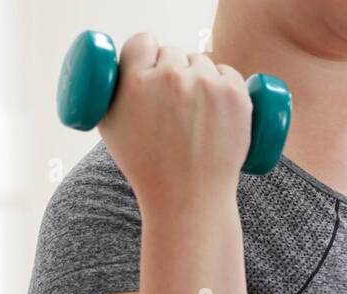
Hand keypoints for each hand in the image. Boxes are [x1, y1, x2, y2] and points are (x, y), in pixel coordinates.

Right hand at [98, 35, 251, 216]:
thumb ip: (114, 88)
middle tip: (172, 107)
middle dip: (172, 72)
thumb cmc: (147, 168)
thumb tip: (126, 62)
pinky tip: (216, 110)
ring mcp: (206, 85)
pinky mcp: (235, 95)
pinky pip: (228, 73)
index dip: (146, 56)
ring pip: (201, 62)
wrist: (188, 200)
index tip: (149, 71)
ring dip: (198, 78)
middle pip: (173, 52)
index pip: (142, 41)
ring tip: (193, 116)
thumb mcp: (111, 126)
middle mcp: (170, 77)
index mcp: (135, 81)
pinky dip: (224, 87)